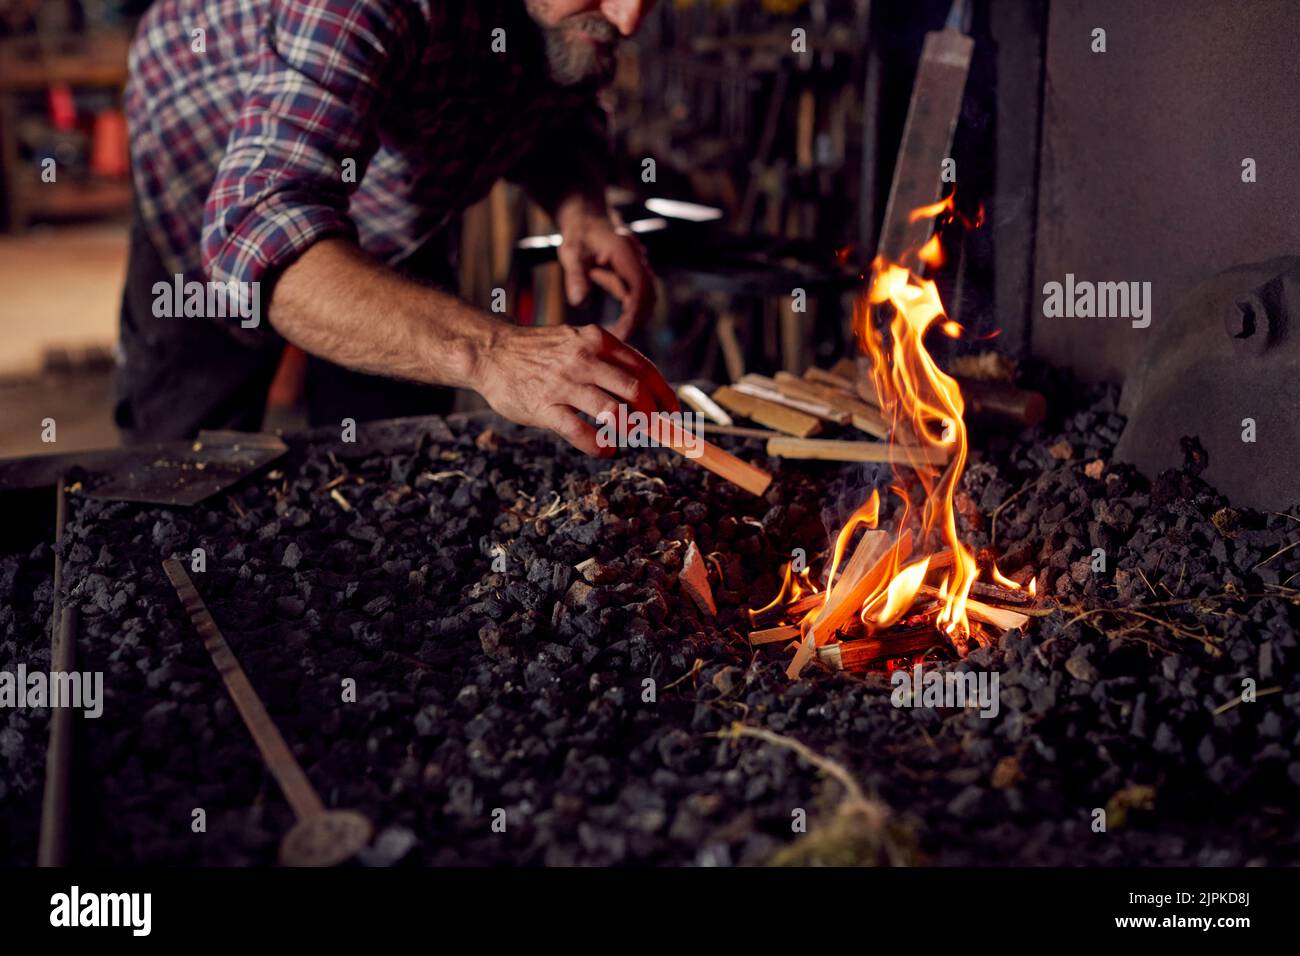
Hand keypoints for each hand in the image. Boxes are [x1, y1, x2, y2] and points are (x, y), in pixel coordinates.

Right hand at [476, 323, 678, 455]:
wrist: (492, 353)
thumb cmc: (540, 353)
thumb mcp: (577, 342)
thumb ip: (608, 361)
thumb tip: (645, 392)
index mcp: (597, 341)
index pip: (644, 369)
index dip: (665, 393)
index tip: (673, 411)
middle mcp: (584, 359)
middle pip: (635, 391)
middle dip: (652, 416)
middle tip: (654, 429)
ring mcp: (564, 384)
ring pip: (612, 413)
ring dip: (629, 431)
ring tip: (629, 438)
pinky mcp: (545, 407)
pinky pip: (581, 433)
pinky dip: (600, 447)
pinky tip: (606, 449)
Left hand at [555, 204, 655, 339]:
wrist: (586, 220)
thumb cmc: (580, 234)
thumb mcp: (572, 253)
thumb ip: (576, 276)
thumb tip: (579, 302)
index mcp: (625, 254)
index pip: (640, 288)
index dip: (635, 313)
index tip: (624, 333)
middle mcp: (638, 262)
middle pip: (649, 298)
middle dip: (637, 322)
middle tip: (618, 342)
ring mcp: (638, 270)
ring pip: (646, 300)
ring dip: (635, 320)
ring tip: (617, 338)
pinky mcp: (633, 278)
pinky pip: (637, 300)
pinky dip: (630, 315)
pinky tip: (618, 328)